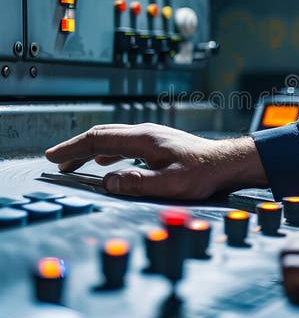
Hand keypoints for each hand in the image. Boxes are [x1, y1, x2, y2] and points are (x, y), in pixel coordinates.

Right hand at [45, 123, 266, 199]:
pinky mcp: (157, 144)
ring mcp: (151, 136)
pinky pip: (123, 144)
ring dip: (89, 151)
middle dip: (75, 149)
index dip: (73, 148)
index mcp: (144, 139)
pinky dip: (106, 151)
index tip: (53, 156)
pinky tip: (105, 162)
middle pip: (101, 135)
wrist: (226, 163)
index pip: (98, 139)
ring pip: (111, 139)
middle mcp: (145, 133)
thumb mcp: (171, 184)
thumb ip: (138, 183)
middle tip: (56, 162)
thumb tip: (108, 182)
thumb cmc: (203, 173)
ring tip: (74, 165)